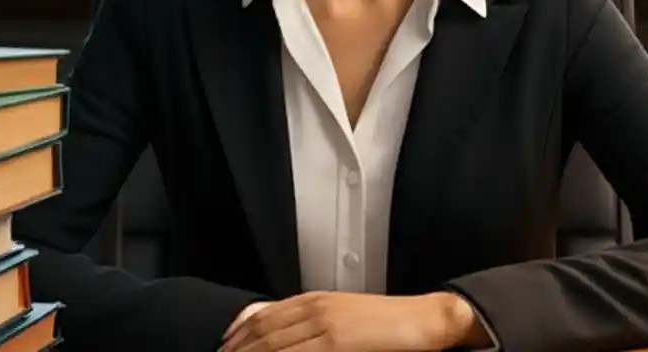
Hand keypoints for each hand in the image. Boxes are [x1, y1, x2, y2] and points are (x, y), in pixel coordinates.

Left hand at [219, 290, 486, 350]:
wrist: (423, 320)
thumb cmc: (388, 323)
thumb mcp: (344, 316)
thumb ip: (313, 323)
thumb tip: (288, 337)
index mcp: (314, 300)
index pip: (263, 316)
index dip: (238, 336)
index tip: (224, 349)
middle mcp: (314, 308)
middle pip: (262, 332)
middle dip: (238, 350)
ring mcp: (324, 325)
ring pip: (274, 345)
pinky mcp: (336, 342)